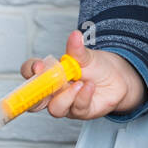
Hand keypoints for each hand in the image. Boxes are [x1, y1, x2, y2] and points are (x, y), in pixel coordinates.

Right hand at [20, 30, 144, 119]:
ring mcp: (66, 103)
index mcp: (50, 73)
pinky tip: (90, 87)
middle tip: (47, 84)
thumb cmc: (97, 67)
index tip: (38, 66)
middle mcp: (54, 91)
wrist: (118, 79)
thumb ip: (77, 50)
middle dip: (36, 96)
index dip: (30, 70)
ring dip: (66, 96)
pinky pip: (77, 108)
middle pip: (34, 100)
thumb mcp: (86, 56)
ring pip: (55, 108)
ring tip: (79, 83)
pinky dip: (82, 97)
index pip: (30, 72)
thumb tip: (75, 35)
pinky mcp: (79, 112)